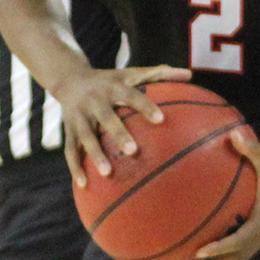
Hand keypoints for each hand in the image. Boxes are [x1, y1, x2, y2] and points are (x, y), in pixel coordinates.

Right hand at [52, 65, 192, 184]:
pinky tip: (84, 185)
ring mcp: (79, 116)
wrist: (69, 79)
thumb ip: (159, 74)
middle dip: (118, 134)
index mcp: (113, 87)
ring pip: (85, 136)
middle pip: (106, 117)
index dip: (145, 106)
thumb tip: (190, 75)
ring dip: (95, 155)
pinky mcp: (68, 130)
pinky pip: (70, 150)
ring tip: (107, 173)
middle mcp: (94, 101)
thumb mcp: (131, 73)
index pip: (131, 96)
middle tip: (133, 151)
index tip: (161, 120)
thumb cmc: (110, 80)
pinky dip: (75, 167)